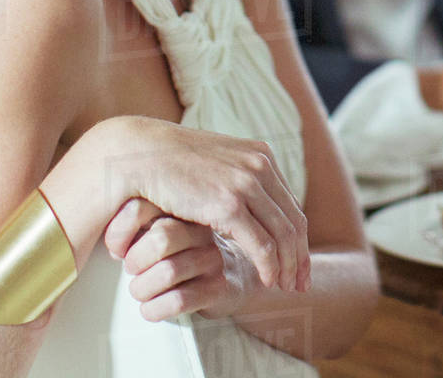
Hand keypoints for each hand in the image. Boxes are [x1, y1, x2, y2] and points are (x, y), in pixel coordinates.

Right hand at [98, 119, 309, 295]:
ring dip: (288, 267)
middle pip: (294, 221)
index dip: (299, 238)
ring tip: (286, 288)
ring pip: (283, 235)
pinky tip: (267, 282)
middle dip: (300, 257)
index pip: (291, 205)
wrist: (142, 153)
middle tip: (301, 283)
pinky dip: (269, 267)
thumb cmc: (172, 165)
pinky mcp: (228, 204)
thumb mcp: (216, 167)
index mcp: (260, 156)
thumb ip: (236, 182)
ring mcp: (246, 184)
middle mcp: (260, 166)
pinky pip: (261, 244)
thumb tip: (250, 207)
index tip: (299, 263)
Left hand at [105, 199, 267, 321]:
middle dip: (135, 262)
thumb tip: (104, 236)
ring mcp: (212, 256)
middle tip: (133, 270)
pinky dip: (154, 309)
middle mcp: (201, 228)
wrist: (235, 275)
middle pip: (159, 238)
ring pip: (167, 272)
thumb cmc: (185, 252)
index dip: (119, 232)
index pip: (140, 207)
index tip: (116, 249)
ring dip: (142, 289)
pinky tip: (151, 308)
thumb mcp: (160, 228)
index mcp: (182, 206)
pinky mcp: (219, 286)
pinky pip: (179, 300)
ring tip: (141, 291)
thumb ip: (135, 221)